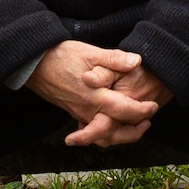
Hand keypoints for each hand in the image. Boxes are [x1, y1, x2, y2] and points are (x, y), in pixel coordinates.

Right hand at [25, 40, 163, 146]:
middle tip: (148, 122)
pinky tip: (112, 123)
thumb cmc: (62, 55)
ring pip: (101, 137)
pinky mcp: (73, 112)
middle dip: (133, 133)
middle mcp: (87, 110)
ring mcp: (79, 113)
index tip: (154, 106)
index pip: (124, 111)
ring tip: (134, 125)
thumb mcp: (90, 52)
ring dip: (119, 136)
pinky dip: (104, 133)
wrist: (34, 63)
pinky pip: (91, 130)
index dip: (142, 111)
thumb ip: (114, 59)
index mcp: (95, 96)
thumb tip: (137, 61)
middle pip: (114, 134)